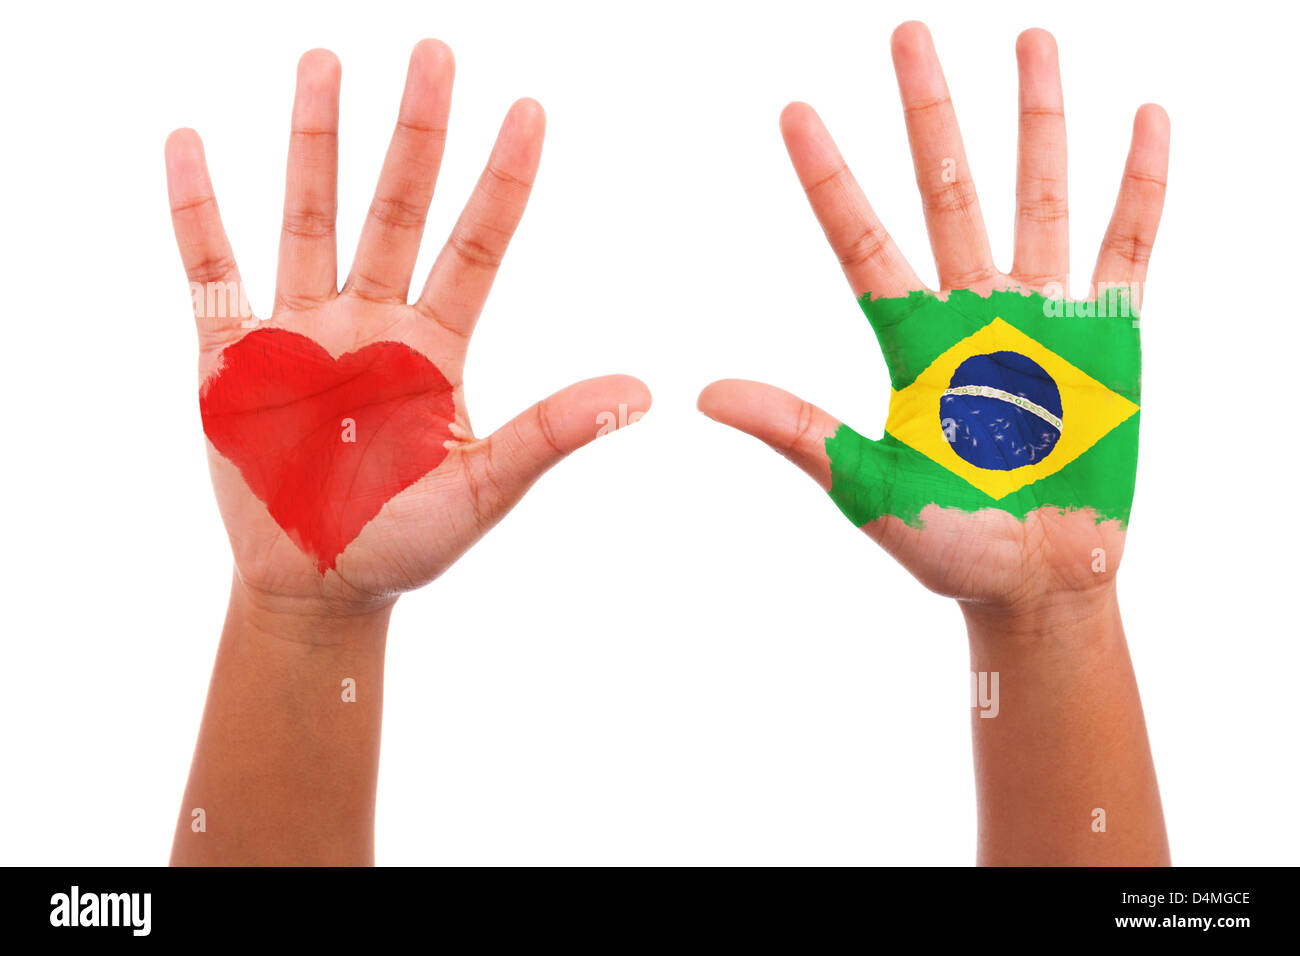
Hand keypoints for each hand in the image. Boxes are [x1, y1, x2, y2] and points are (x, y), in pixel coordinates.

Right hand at [166, 41, 648, 616]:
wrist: (321, 583)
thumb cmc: (408, 540)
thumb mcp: (486, 488)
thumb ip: (551, 432)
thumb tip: (646, 392)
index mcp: (436, 348)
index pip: (477, 248)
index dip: (503, 183)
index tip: (531, 109)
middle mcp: (373, 323)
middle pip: (397, 211)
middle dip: (416, 135)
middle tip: (437, 52)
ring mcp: (301, 332)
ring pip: (309, 219)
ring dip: (316, 144)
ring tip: (325, 60)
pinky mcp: (232, 358)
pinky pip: (210, 271)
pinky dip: (197, 211)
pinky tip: (189, 141)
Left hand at [699, 23, 1167, 612]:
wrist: (1034, 583)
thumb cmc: (949, 546)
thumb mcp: (867, 486)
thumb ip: (796, 431)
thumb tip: (701, 393)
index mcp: (911, 340)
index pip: (860, 239)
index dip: (828, 176)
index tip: (791, 111)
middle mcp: (973, 310)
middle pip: (946, 190)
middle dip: (928, 114)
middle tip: (906, 33)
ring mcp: (1044, 314)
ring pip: (1038, 194)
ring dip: (1037, 120)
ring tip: (1030, 38)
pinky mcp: (1108, 334)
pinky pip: (1128, 245)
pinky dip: (1139, 184)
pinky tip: (1143, 116)